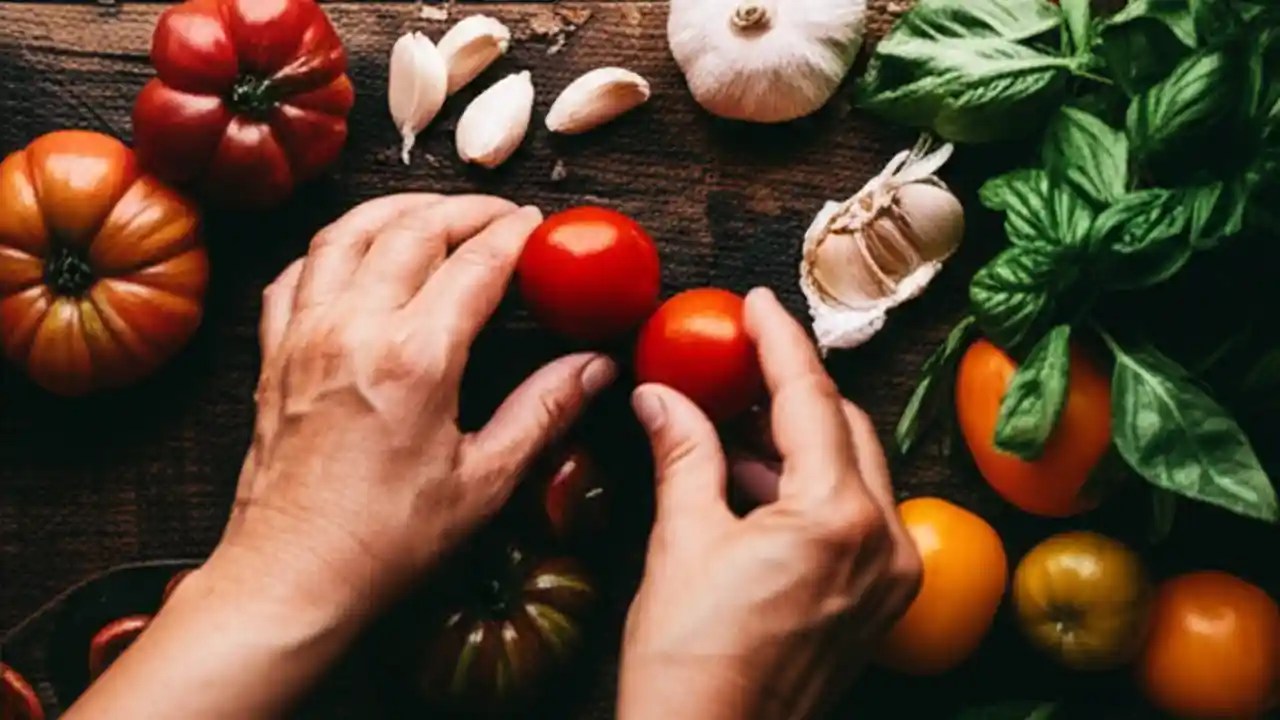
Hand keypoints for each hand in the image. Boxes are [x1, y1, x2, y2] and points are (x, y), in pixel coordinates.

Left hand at [67, 195, 616, 719]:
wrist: (290, 578)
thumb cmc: (385, 542)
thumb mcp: (484, 482)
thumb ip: (543, 412)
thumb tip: (595, 369)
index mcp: (414, 358)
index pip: (475, 262)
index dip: (513, 234)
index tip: (537, 226)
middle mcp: (354, 328)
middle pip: (412, 228)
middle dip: (464, 208)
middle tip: (499, 215)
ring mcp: (305, 335)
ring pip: (345, 232)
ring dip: (395, 209)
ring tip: (433, 212)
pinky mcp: (275, 355)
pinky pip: (297, 273)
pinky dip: (332, 249)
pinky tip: (354, 257)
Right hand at [617, 288, 921, 719]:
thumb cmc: (690, 663)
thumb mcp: (682, 541)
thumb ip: (684, 454)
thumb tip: (660, 396)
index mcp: (837, 518)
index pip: (810, 400)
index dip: (778, 342)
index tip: (756, 303)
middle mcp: (884, 542)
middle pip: (844, 431)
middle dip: (790, 393)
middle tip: (735, 365)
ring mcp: (890, 578)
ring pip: (852, 473)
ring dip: (795, 444)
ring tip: (728, 427)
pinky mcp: (877, 605)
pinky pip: (852, 519)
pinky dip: (807, 491)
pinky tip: (750, 484)